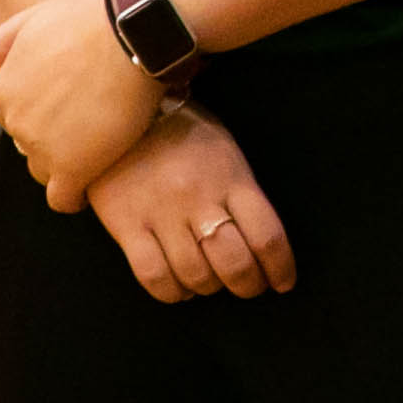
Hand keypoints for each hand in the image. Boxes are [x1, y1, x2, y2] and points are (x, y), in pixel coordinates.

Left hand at [0, 0, 158, 208]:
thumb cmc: (87, 20)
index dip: (44, 116)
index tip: (70, 111)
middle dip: (55, 140)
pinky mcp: (73, 169)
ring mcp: (42, 148)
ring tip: (96, 149)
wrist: (128, 34)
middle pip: (30, 146)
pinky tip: (94, 181)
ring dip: (66, 165)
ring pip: (45, 172)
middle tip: (89, 127)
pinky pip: (63, 200)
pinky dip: (75, 197)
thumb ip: (4, 43)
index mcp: (4, 90)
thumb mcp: (34, 17)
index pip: (16, 118)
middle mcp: (16, 122)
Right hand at [87, 104, 296, 301]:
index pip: (267, 236)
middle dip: (247, 285)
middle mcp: (200, 198)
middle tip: (247, 286)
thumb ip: (240, 192)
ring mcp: (161, 213)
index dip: (280, 268)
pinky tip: (178, 287)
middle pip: (234, 263)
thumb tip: (258, 242)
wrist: (121, 110)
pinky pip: (153, 275)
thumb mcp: (225, 150)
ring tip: (209, 281)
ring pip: (195, 275)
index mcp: (232, 178)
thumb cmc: (182, 131)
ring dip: (208, 287)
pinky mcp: (126, 224)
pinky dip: (171, 292)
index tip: (282, 283)